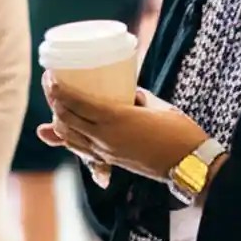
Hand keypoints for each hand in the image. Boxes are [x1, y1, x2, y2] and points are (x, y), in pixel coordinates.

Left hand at [39, 74, 207, 181]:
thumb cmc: (179, 130)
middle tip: (50, 85)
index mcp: (115, 118)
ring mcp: (105, 152)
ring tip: (55, 104)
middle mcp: (104, 137)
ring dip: (57, 120)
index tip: (50, 76)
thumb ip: (136, 97)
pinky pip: (80, 149)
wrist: (191, 165)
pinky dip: (68, 138)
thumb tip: (127, 91)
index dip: (57, 90)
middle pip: (65, 119)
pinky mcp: (111, 161)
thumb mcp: (156, 105)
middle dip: (52, 101)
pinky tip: (62, 131)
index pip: (74, 103)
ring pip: (69, 136)